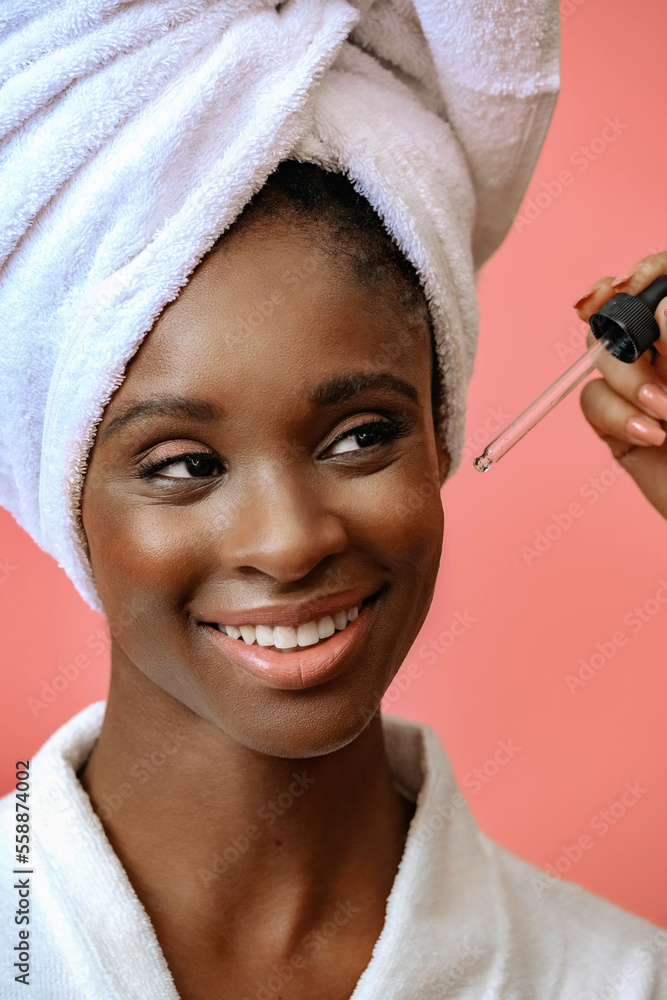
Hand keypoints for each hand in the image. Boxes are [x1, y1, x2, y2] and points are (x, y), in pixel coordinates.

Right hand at [574, 251, 666, 518]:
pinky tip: (651, 435)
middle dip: (628, 329)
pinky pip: (592, 403)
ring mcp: (644, 390)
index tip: (643, 278)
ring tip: (665, 410)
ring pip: (601, 357)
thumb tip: (658, 301)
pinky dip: (616, 415)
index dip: (648, 273)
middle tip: (653, 350)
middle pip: (621, 312)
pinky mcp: (619, 427)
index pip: (660, 283)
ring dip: (628, 381)